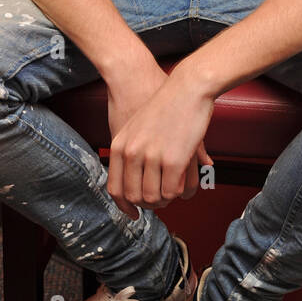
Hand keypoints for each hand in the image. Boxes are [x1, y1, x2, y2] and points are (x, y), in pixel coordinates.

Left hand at [105, 62, 213, 218]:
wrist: (186, 86)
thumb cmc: (162, 104)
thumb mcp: (135, 127)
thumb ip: (130, 152)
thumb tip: (132, 179)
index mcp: (120, 146)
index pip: (115, 189)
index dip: (125, 206)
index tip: (136, 213)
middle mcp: (133, 153)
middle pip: (135, 197)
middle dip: (150, 204)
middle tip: (162, 199)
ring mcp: (153, 157)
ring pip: (155, 198)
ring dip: (165, 199)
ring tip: (174, 191)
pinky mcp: (174, 159)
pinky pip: (173, 191)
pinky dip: (180, 194)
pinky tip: (185, 188)